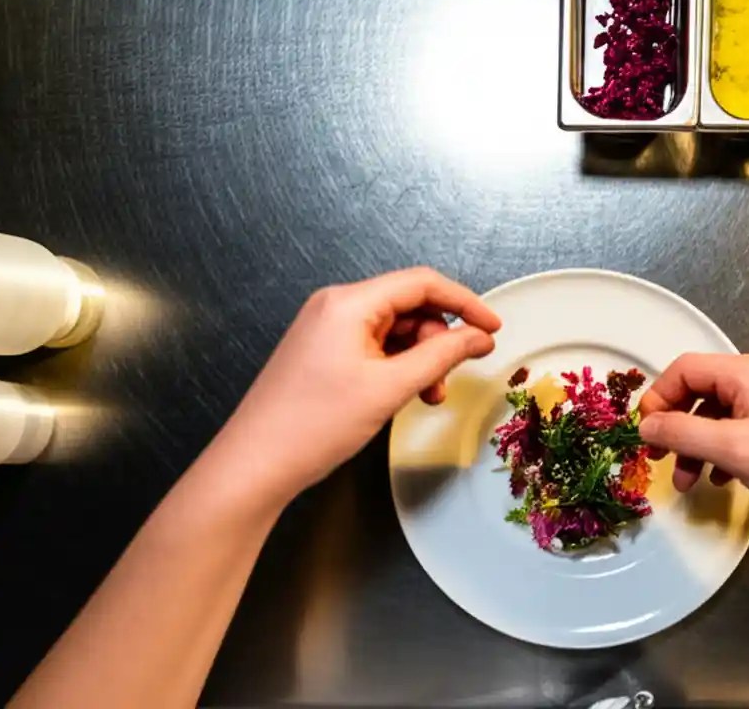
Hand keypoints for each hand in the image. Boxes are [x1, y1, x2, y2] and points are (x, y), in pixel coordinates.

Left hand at [209, 268, 500, 501]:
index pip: (422, 283)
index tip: (493, 327)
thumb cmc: (312, 426)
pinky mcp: (323, 353)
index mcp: (348, 303)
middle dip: (438, 340)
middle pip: (409, 306)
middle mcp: (335, 307)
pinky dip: (398, 368)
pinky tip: (405, 395)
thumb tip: (478, 336)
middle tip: (448, 378)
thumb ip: (441, 356)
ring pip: (395, 331)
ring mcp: (327, 330)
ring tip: (426, 396)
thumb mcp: (389, 388)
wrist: (255, 465)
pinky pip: (375, 348)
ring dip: (421, 359)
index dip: (465, 302)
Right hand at [639, 354, 748, 524]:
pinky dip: (723, 451)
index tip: (646, 434)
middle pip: (701, 391)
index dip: (659, 398)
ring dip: (698, 446)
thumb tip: (646, 426)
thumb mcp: (733, 449)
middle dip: (677, 427)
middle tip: (661, 460)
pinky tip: (722, 479)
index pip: (686, 368)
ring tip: (689, 482)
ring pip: (720, 416)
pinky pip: (741, 429)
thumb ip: (682, 434)